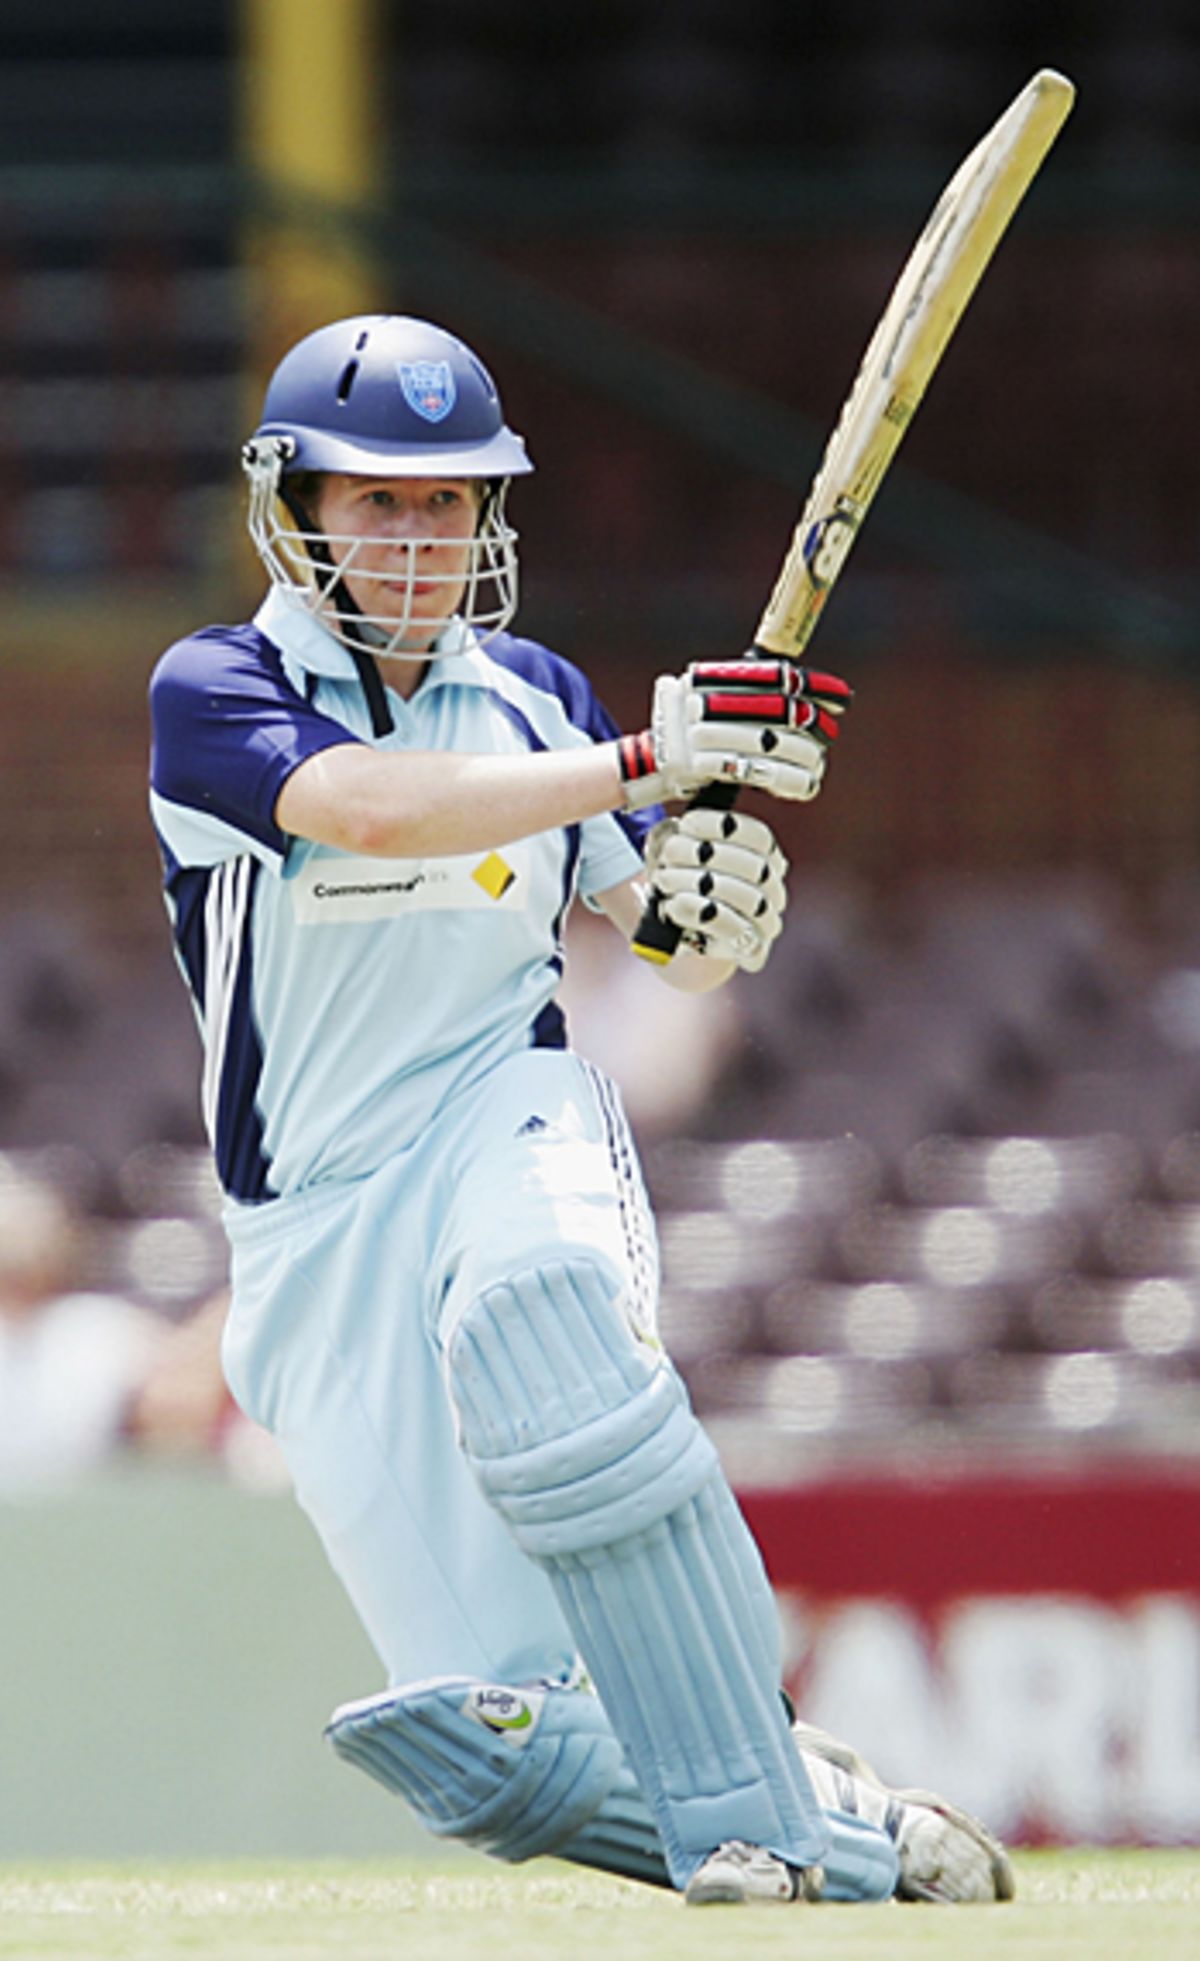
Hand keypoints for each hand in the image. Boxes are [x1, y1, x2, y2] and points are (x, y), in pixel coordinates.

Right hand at [618, 656, 850, 808]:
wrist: (650, 763)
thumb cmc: (693, 730)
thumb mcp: (710, 696)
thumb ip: (744, 687)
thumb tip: (799, 687)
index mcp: (714, 678)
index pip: (774, 677)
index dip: (812, 687)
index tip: (839, 699)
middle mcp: (706, 701)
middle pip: (777, 712)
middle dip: (810, 727)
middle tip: (828, 736)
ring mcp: (702, 733)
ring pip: (771, 746)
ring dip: (802, 760)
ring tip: (816, 767)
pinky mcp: (701, 766)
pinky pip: (755, 774)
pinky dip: (785, 781)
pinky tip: (803, 786)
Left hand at [642, 806, 787, 972]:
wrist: (682, 932)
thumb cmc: (681, 883)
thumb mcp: (673, 855)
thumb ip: (672, 837)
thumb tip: (671, 830)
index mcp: (766, 857)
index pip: (759, 836)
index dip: (724, 827)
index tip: (687, 824)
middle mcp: (774, 888)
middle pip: (755, 866)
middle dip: (706, 854)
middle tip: (669, 853)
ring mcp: (767, 921)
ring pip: (747, 898)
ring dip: (699, 884)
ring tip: (664, 879)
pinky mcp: (752, 949)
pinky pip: (732, 929)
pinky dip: (700, 913)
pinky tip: (673, 904)